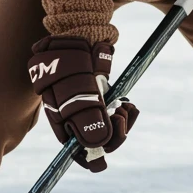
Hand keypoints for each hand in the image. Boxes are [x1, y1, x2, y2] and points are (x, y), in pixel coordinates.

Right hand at [27, 35, 139, 171]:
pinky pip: (117, 115)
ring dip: (121, 123)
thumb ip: (88, 118)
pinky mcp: (103, 98)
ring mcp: (91, 108)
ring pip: (110, 129)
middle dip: (113, 135)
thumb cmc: (73, 63)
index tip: (106, 156)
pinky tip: (129, 104)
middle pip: (98, 143)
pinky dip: (125, 112)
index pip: (77, 151)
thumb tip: (100, 145)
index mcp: (63, 122)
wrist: (80, 35)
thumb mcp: (78, 91)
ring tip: (126, 108)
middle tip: (120, 116)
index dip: (91, 157)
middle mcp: (76, 119)